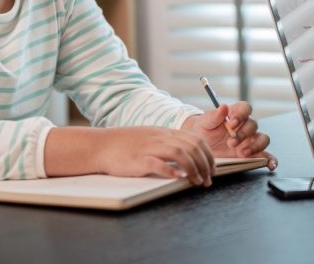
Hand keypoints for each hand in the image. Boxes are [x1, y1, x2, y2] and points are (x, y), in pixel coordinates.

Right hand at [96, 127, 214, 186]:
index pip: (195, 139)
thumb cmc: (125, 144)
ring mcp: (149, 147)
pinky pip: (158, 163)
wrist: (101, 145)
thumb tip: (187, 155)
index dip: (208, 154)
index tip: (212, 168)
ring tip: (198, 181)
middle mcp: (160, 138)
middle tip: (208, 179)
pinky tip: (178, 178)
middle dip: (205, 164)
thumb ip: (167, 143)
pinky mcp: (138, 159)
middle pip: (192, 147)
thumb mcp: (150, 138)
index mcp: (165, 133)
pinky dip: (171, 171)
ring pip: (180, 154)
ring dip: (193, 169)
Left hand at [182, 102, 277, 169]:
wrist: (200, 146)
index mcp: (235, 114)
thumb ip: (214, 115)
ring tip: (243, 154)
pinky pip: (266, 156)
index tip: (231, 124)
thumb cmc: (204, 130)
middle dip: (243, 134)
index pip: (245, 108)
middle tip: (231, 142)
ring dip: (255, 146)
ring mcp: (250, 140)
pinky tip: (270, 165)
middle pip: (253, 125)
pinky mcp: (252, 154)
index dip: (241, 115)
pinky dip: (270, 160)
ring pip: (263, 139)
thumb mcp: (205, 122)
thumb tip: (223, 107)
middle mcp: (245, 126)